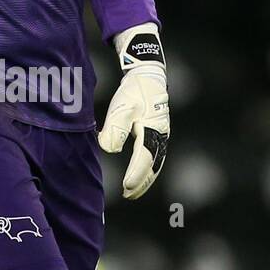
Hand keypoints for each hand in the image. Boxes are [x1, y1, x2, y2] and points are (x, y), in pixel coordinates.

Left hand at [99, 25, 168, 199]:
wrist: (148, 75)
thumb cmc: (135, 91)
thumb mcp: (123, 106)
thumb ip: (116, 127)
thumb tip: (109, 148)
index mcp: (153, 129)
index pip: (144, 157)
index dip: (136, 174)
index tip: (126, 187)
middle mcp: (160, 135)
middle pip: (153, 164)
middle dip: (142, 181)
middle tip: (128, 195)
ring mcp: (161, 134)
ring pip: (155, 162)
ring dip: (145, 178)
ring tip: (133, 191)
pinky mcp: (157, 133)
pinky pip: (154, 156)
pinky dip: (147, 168)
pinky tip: (139, 174)